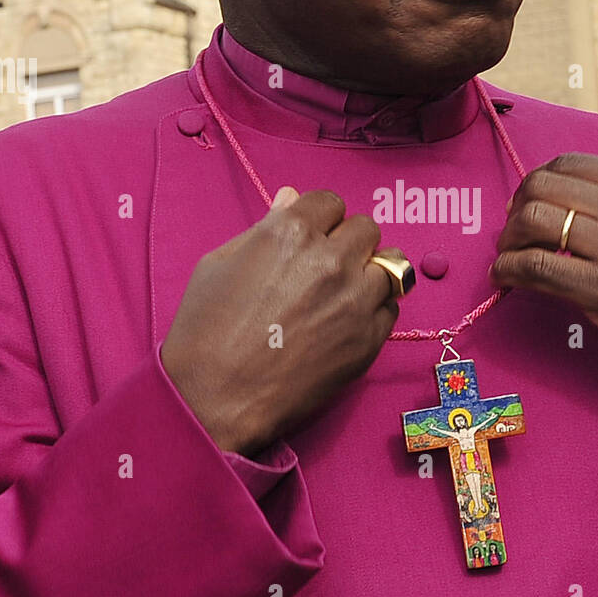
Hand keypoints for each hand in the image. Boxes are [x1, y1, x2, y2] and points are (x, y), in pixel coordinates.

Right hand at [161, 186, 402, 454]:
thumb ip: (264, 227)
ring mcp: (355, 300)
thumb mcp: (218, 263)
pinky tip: (348, 321)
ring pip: (389, 265)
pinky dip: (375, 309)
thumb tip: (290, 198)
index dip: (320, 219)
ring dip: (369, 273)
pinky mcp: (369, 339)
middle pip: (366, 229)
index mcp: (292, 233)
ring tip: (343, 293)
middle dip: (348, 242)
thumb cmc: (205, 330)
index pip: (330, 203)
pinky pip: (391, 307)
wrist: (215, 397)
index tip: (313, 237)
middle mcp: (331, 260)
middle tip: (327, 265)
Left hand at [490, 154, 597, 423]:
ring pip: (531, 220)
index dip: (537, 182)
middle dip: (515, 208)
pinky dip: (508, 270)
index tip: (529, 204)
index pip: (568, 163)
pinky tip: (506, 279)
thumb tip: (574, 201)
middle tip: (514, 233)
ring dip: (508, 240)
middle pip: (541, 185)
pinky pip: (535, 267)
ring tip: (509, 257)